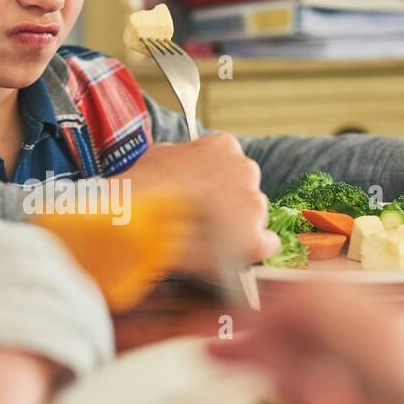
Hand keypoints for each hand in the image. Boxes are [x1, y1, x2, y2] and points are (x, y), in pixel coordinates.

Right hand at [122, 134, 278, 267]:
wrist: (138, 219)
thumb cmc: (143, 186)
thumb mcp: (158, 156)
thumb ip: (180, 158)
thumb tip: (179, 165)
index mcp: (224, 147)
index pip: (230, 166)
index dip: (215, 185)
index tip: (202, 198)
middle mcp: (246, 170)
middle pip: (245, 192)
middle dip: (229, 207)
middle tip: (204, 222)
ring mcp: (253, 205)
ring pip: (254, 218)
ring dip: (237, 229)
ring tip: (208, 241)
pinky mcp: (254, 239)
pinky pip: (265, 246)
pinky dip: (251, 252)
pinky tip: (231, 256)